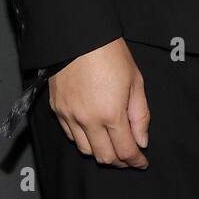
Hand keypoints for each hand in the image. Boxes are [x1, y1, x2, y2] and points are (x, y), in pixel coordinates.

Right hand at [48, 37, 149, 167]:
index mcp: (111, 114)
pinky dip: (83, 139)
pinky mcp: (57, 109)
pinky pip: (69, 135)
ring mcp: (69, 116)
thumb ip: (140, 115)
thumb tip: (142, 140)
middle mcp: (88, 120)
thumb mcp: (136, 81)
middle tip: (129, 155)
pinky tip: (92, 131)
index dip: (135, 161)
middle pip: (104, 156)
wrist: (79, 35)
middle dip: (119, 160)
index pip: (125, 151)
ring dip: (100, 152)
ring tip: (111, 144)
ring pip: (85, 150)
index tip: (141, 162)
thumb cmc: (110, 53)